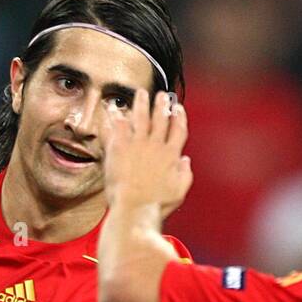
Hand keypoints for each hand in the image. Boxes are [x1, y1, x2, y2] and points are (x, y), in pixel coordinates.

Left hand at [100, 89, 192, 220]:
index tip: (179, 109)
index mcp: (171, 155)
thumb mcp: (179, 192)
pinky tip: (116, 108)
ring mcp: (137, 144)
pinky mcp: (120, 147)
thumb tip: (185, 160)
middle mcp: (156, 145)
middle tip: (162, 96)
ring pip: (141, 117)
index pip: (179, 130)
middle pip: (161, 118)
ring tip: (141, 93)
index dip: (180, 118)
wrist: (135, 208)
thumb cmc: (156, 205)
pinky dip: (118, 115)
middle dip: (163, 105)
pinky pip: (119, 125)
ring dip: (142, 103)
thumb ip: (185, 174)